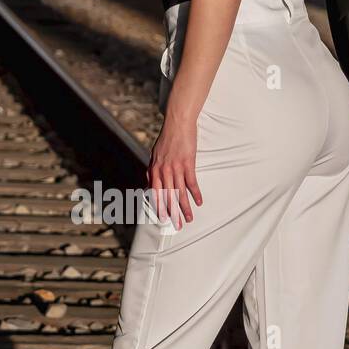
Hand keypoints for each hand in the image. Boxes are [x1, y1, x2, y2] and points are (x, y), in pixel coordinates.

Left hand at [147, 114, 202, 228]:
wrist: (177, 123)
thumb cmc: (167, 139)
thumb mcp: (155, 155)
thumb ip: (152, 170)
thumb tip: (149, 183)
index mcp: (154, 170)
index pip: (156, 194)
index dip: (160, 207)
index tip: (164, 219)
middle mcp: (163, 171)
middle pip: (168, 197)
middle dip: (173, 213)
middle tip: (176, 225)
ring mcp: (176, 167)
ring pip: (180, 192)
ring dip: (185, 207)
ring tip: (189, 219)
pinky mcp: (188, 163)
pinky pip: (191, 182)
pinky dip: (195, 193)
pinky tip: (199, 202)